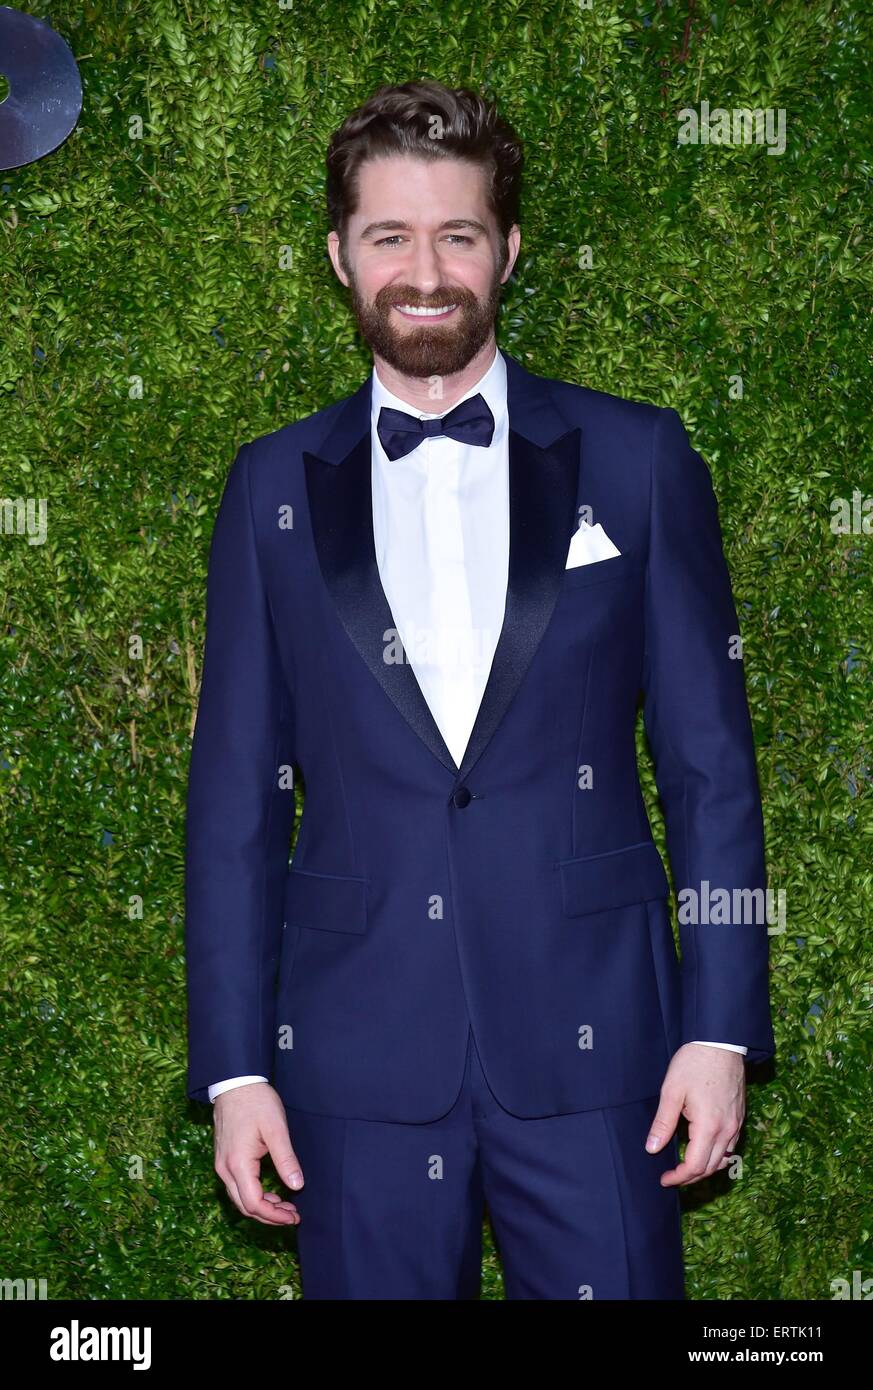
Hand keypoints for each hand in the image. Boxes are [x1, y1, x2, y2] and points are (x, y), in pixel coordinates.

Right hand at [213, 1081, 303, 1224]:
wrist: (235, 1082)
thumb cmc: (256, 1102)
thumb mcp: (276, 1129)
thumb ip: (286, 1159)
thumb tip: (297, 1186)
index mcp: (238, 1164)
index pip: (254, 1204)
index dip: (274, 1216)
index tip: (294, 1216)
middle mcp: (225, 1169)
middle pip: (244, 1206)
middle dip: (269, 1215)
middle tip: (293, 1215)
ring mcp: (222, 1164)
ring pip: (239, 1198)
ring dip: (261, 1207)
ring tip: (285, 1206)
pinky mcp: (224, 1158)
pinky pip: (237, 1186)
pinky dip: (253, 1195)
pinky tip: (270, 1192)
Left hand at [645, 1043, 744, 1186]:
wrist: (720, 1042)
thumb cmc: (694, 1063)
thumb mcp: (672, 1091)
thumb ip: (663, 1123)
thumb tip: (652, 1149)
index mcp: (709, 1126)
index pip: (696, 1166)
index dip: (679, 1177)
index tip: (664, 1179)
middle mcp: (727, 1130)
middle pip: (711, 1168)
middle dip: (690, 1177)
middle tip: (671, 1176)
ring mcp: (736, 1124)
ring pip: (723, 1160)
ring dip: (705, 1168)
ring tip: (686, 1166)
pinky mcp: (739, 1116)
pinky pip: (731, 1147)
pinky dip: (717, 1156)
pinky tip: (703, 1149)